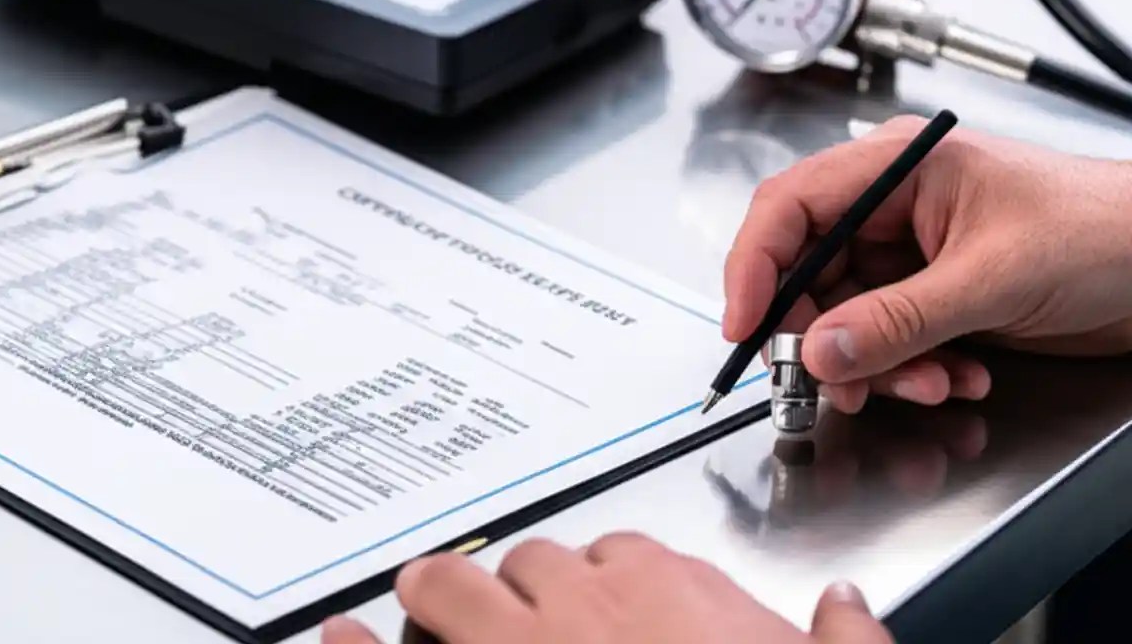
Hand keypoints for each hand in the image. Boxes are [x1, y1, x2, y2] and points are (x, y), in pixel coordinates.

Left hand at [320, 533, 891, 642]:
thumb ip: (848, 641)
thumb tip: (847, 606)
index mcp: (669, 596)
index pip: (618, 552)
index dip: (603, 585)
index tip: (602, 611)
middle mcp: (581, 609)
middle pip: (527, 561)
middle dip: (520, 591)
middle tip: (519, 627)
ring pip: (448, 584)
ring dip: (442, 597)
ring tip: (436, 615)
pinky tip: (337, 637)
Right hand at [724, 115, 1131, 411]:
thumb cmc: (1105, 230)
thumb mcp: (993, 277)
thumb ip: (898, 319)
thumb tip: (819, 350)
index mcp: (896, 167)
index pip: (788, 208)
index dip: (753, 268)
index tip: (743, 328)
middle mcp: (890, 206)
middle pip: (806, 275)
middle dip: (823, 337)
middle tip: (838, 382)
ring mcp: (908, 254)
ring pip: (844, 319)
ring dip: (878, 365)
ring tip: (930, 383)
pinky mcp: (929, 295)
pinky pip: (885, 341)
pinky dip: (910, 369)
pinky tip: (956, 376)